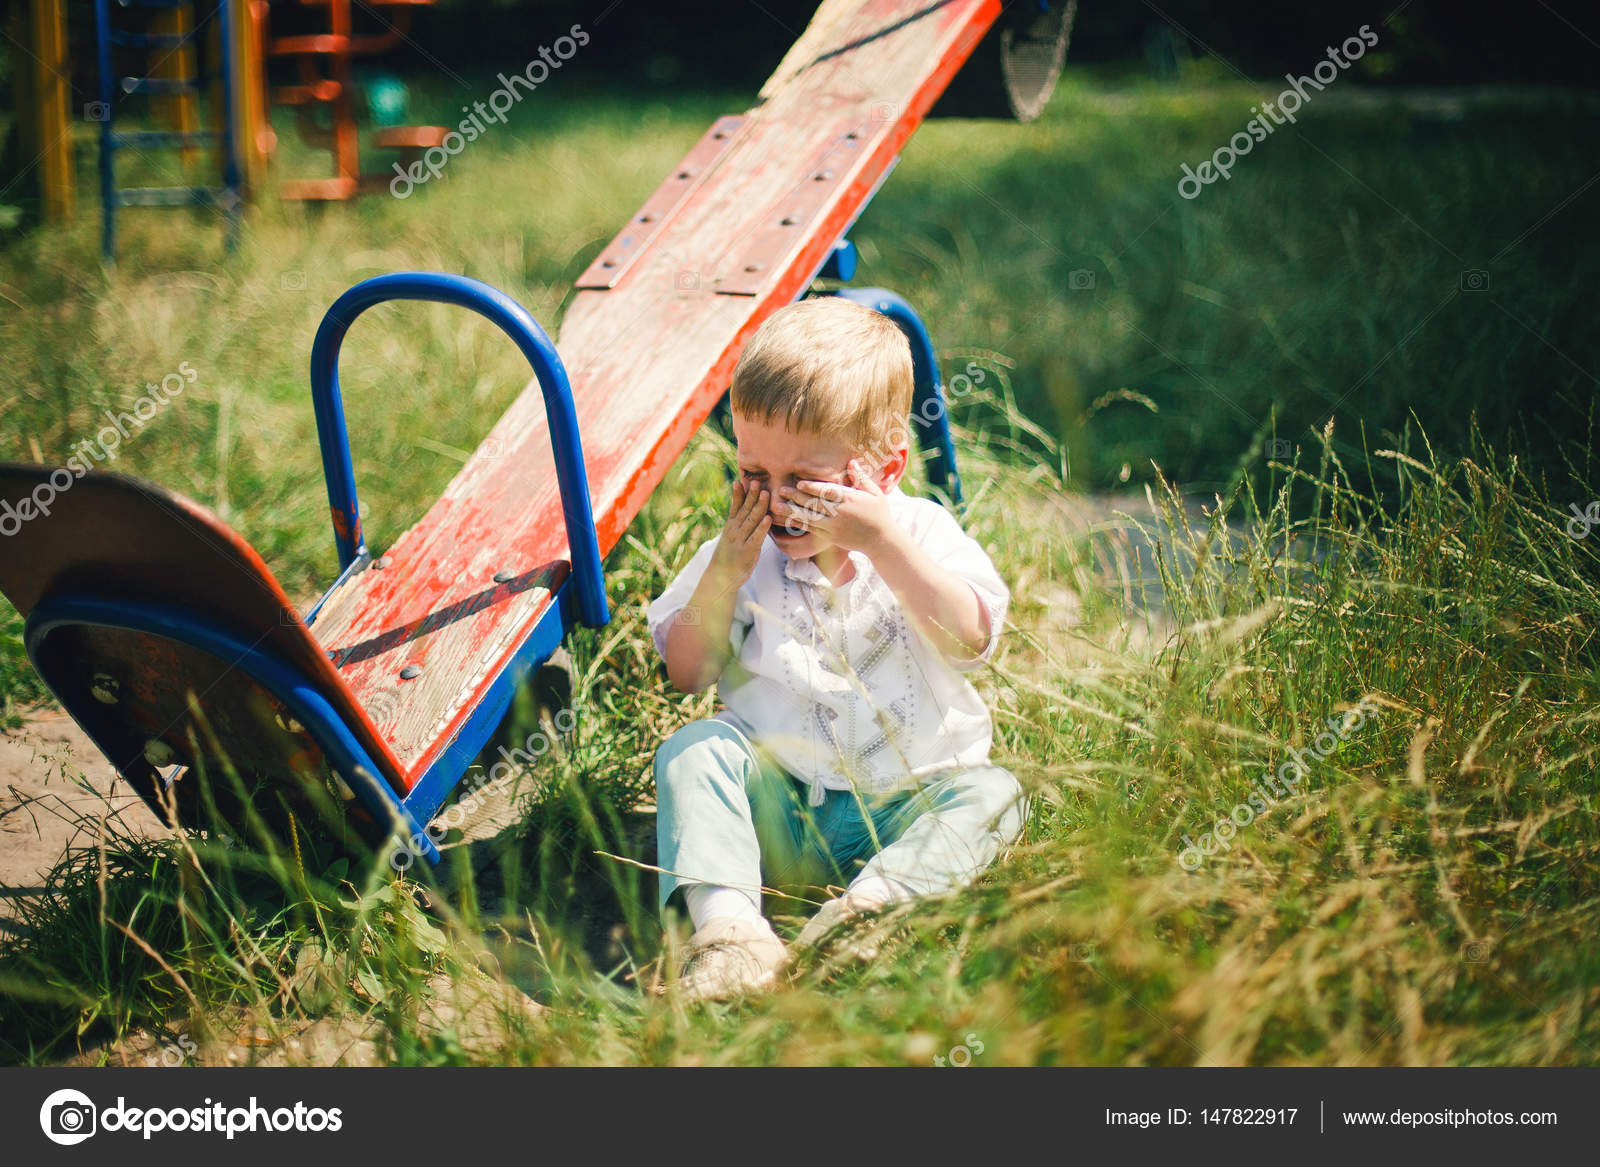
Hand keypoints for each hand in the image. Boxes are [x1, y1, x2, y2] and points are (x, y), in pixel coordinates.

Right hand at [710, 478, 770, 582]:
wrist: (720, 577)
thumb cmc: (728, 557)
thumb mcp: (730, 538)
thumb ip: (738, 525)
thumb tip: (745, 513)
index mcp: (730, 527)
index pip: (735, 507)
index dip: (738, 494)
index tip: (741, 480)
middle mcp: (734, 531)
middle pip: (744, 510)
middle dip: (751, 495)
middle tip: (757, 481)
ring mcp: (740, 540)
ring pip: (751, 520)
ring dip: (759, 506)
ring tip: (765, 493)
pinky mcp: (748, 551)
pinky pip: (756, 537)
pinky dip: (762, 527)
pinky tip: (768, 518)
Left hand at [774, 459, 894, 553]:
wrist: (881, 541)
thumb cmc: (879, 513)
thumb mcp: (874, 493)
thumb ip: (860, 477)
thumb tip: (851, 461)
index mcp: (849, 500)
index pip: (827, 492)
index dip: (812, 488)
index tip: (799, 483)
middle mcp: (840, 514)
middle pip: (814, 504)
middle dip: (796, 497)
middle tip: (780, 490)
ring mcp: (834, 527)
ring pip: (809, 518)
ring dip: (791, 511)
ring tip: (776, 505)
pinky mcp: (830, 538)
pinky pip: (811, 530)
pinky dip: (798, 524)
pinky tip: (786, 519)